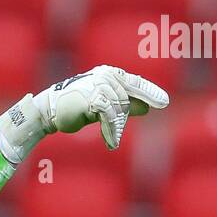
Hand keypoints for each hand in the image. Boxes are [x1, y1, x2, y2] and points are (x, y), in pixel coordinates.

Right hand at [37, 65, 169, 150]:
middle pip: (126, 99)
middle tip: (114, 134)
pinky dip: (111, 131)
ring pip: (119, 108)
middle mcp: (106, 75)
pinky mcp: (93, 97)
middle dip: (122, 119)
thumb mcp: (105, 106)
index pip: (135, 82)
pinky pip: (109, 115)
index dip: (150, 92)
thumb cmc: (78, 108)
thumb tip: (146, 108)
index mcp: (111, 74)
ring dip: (116, 127)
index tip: (164, 102)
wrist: (52, 110)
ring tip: (110, 139)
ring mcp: (99, 85)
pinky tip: (110, 143)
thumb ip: (125, 105)